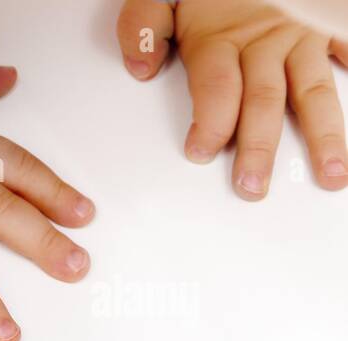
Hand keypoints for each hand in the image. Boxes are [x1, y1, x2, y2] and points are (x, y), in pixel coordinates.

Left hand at [117, 0, 347, 197]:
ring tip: (331, 175)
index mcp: (220, 37)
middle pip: (263, 100)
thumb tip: (141, 67)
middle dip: (260, 148)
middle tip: (254, 187)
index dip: (211, 122)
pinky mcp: (323, 25)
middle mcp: (264, 41)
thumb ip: (143, 25)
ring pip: (314, 91)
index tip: (201, 153)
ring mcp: (300, 35)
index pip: (217, 88)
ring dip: (324, 136)